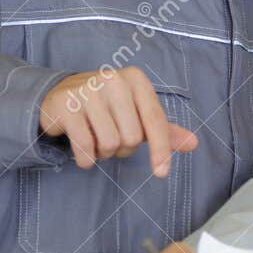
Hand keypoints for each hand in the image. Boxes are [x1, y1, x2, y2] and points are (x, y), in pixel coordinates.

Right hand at [39, 66, 197, 174]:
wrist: (59, 96)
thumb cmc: (106, 108)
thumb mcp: (135, 114)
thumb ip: (162, 130)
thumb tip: (193, 143)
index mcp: (135, 80)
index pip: (155, 121)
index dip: (161, 150)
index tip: (161, 173)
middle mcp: (113, 80)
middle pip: (132, 137)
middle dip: (122, 148)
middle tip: (109, 137)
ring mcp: (88, 91)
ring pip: (110, 144)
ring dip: (103, 153)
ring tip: (94, 138)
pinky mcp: (67, 106)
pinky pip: (86, 148)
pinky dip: (86, 158)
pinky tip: (80, 147)